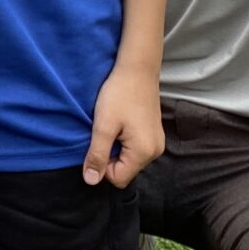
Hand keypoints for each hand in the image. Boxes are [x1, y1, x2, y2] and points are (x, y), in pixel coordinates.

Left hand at [83, 66, 162, 186]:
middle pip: (125, 170)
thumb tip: (91, 181)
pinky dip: (123, 140)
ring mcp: (157, 142)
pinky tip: (120, 122)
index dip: (102, 165)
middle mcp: (155, 151)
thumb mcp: (103, 126)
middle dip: (110, 156)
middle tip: (104, 132)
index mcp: (144, 152)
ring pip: (129, 159)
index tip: (98, 141)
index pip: (118, 178)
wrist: (137, 68)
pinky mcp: (154, 134)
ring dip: (116, 147)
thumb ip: (97, 155)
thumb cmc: (119, 94)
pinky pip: (135, 148)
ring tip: (113, 125)